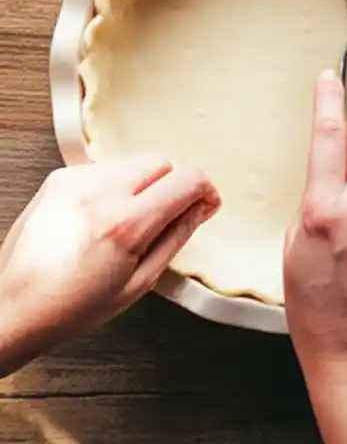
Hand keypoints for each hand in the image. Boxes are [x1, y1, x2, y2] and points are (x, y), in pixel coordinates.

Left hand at [0, 157, 219, 375]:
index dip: (205, 192)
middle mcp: (99, 193)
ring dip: (144, 184)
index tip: (205, 204)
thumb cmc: (69, 306)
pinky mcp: (58, 180)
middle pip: (162, 162)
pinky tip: (104, 216)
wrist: (11, 307)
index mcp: (125, 224)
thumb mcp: (139, 282)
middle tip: (168, 215)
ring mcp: (75, 182)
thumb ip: (176, 237)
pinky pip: (104, 170)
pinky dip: (114, 186)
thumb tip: (200, 210)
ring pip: (133, 162)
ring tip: (130, 221)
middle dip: (173, 185)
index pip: (187, 179)